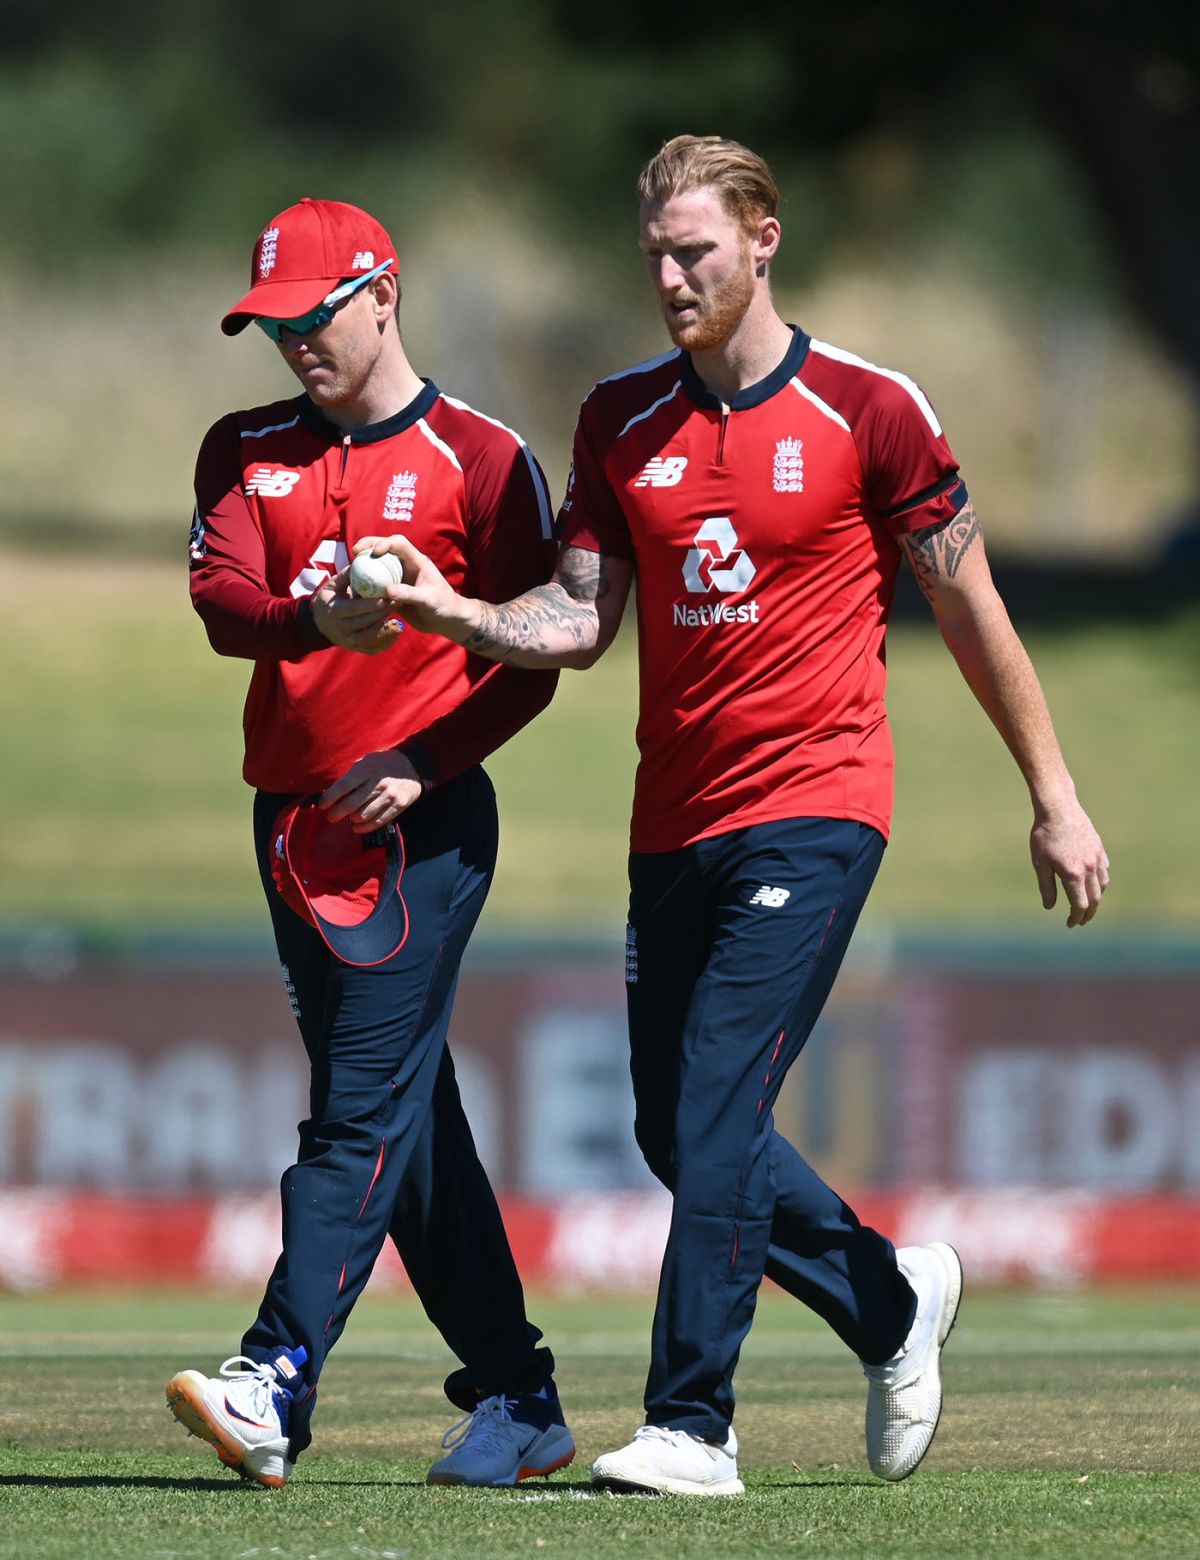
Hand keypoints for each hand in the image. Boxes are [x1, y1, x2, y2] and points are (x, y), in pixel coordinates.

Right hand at [312, 574, 402, 654]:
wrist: (318, 624)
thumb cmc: (329, 599)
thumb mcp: (332, 585)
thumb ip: (346, 575)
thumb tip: (362, 559)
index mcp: (334, 612)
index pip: (356, 608)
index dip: (372, 603)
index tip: (387, 595)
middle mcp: (341, 630)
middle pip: (367, 621)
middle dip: (384, 611)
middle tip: (399, 600)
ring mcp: (349, 642)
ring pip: (372, 637)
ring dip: (388, 627)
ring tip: (401, 616)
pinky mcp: (356, 649)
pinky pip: (374, 648)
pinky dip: (387, 641)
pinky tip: (397, 630)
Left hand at [320, 749, 424, 832]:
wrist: (413, 765)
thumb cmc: (383, 763)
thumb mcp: (366, 761)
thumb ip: (351, 775)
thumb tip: (332, 792)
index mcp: (367, 770)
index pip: (343, 786)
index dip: (330, 798)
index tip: (322, 804)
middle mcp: (378, 784)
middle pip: (351, 804)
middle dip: (336, 813)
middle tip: (331, 816)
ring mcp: (389, 796)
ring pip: (363, 816)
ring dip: (351, 820)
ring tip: (348, 818)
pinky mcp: (398, 806)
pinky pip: (378, 822)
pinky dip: (364, 828)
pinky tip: (357, 827)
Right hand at [352, 534, 478, 641]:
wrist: (447, 620)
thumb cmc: (443, 606)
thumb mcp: (428, 600)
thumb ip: (409, 594)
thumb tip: (386, 590)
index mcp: (417, 561)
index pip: (399, 543)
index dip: (385, 543)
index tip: (374, 553)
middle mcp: (406, 566)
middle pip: (385, 548)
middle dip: (368, 545)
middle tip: (354, 550)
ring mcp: (399, 577)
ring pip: (378, 565)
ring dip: (365, 564)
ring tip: (350, 568)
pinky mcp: (394, 591)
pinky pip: (377, 584)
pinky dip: (366, 584)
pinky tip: (355, 589)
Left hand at [1030, 799, 1109, 927]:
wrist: (1058, 807)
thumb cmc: (1044, 835)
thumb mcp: (1039, 862)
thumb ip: (1046, 886)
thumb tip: (1050, 907)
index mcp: (1073, 874)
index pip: (1079, 905)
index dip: (1075, 918)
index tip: (1070, 924)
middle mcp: (1089, 868)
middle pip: (1094, 899)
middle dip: (1088, 913)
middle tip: (1081, 921)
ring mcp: (1097, 858)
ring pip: (1102, 886)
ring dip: (1096, 899)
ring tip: (1087, 905)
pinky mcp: (1100, 849)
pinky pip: (1104, 871)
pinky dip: (1101, 882)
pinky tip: (1093, 884)